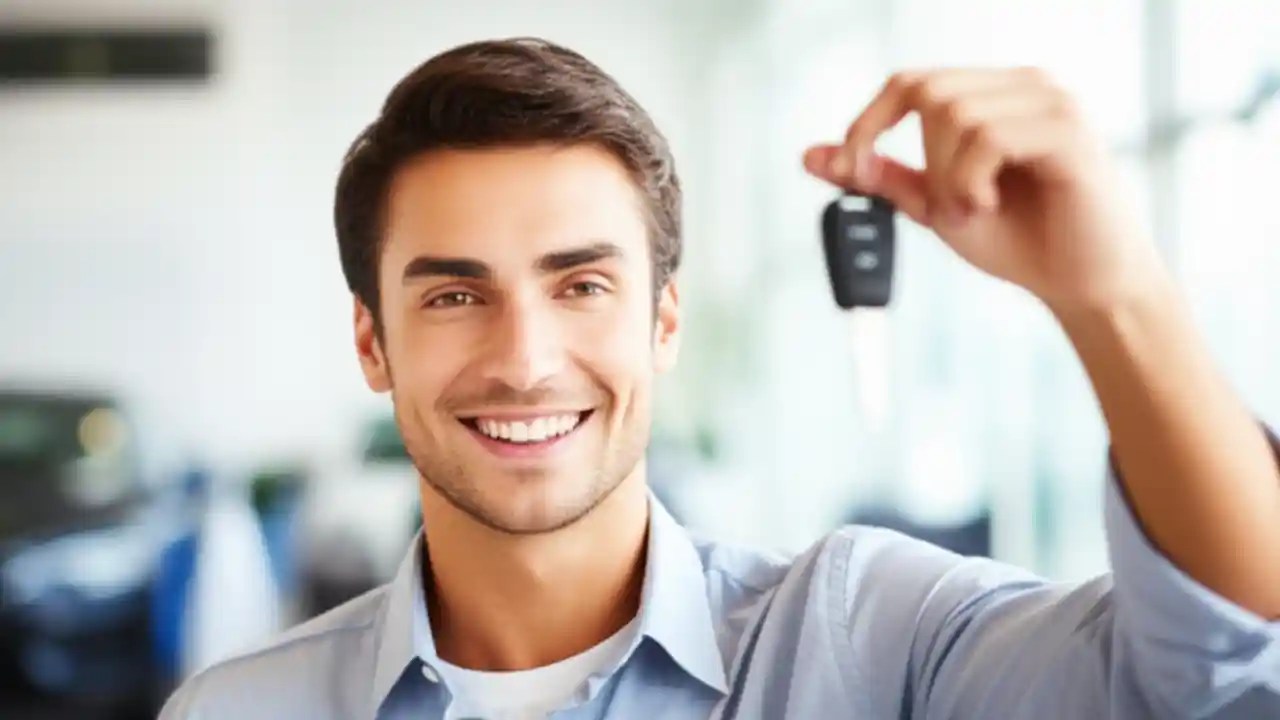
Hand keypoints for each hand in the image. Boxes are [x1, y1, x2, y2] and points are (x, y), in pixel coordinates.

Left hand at [803, 68, 1169, 315]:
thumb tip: (814, 156)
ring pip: (956, 115)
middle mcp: (1024, 86)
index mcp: (994, 95)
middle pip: (929, 92)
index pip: (913, 81)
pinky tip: (990, 206)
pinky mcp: (1067, 130)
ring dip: (949, 178)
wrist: (1081, 284)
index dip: (870, 120)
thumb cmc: (1021, 240)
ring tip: (976, 212)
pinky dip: (971, 182)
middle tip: (947, 207)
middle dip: (921, 159)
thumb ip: (881, 177)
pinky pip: (989, 137)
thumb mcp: (934, 204)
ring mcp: (1050, 102)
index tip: (847, 166)